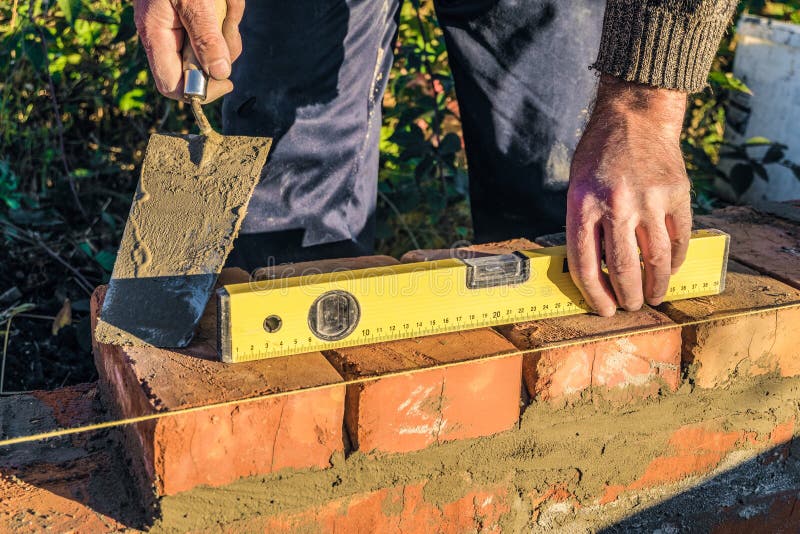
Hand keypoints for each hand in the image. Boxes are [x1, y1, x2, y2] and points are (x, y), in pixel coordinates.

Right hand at [134, 0, 243, 101]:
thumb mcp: (193, 1)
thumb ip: (205, 36)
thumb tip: (220, 74)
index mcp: (155, 34)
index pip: (171, 85)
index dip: (199, 92)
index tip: (227, 83)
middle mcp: (165, 34)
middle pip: (201, 67)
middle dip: (223, 51)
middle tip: (228, 24)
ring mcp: (178, 25)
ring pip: (215, 46)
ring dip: (228, 27)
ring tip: (227, 2)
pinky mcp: (193, 15)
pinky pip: (218, 27)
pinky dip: (228, 13)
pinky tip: (226, 0)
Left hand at [566, 75, 691, 316]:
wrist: (634, 116)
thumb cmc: (598, 156)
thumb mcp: (576, 188)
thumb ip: (584, 226)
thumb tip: (593, 273)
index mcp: (583, 205)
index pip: (585, 265)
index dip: (594, 295)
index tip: (603, 310)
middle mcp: (616, 205)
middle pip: (623, 268)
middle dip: (628, 296)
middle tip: (631, 308)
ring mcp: (650, 200)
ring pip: (657, 259)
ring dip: (657, 286)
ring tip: (654, 297)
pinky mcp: (677, 194)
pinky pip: (679, 238)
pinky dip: (675, 260)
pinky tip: (670, 269)